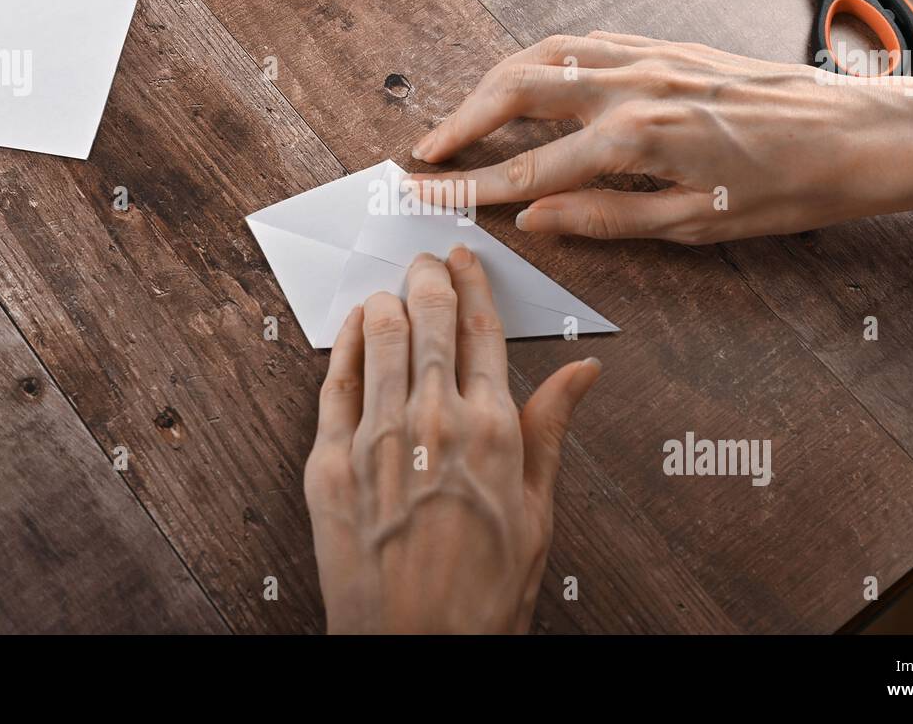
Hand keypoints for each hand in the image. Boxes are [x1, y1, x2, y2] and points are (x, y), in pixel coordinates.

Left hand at [305, 246, 600, 633]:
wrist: (415, 652)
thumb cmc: (483, 594)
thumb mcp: (537, 513)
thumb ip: (551, 430)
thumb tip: (584, 370)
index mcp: (492, 430)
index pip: (481, 330)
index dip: (473, 284)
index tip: (466, 259)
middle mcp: (433, 421)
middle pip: (430, 321)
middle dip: (428, 279)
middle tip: (426, 261)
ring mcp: (375, 439)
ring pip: (381, 339)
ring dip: (388, 302)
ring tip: (392, 289)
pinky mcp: (328, 462)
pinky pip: (335, 383)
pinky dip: (346, 344)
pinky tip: (353, 328)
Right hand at [409, 32, 912, 242]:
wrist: (865, 132)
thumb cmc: (795, 187)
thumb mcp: (698, 225)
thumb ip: (608, 218)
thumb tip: (539, 218)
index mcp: (639, 139)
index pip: (530, 166)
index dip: (472, 185)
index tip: (430, 194)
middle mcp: (635, 85)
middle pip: (518, 90)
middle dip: (463, 121)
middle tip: (429, 155)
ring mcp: (651, 56)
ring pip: (545, 55)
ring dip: (493, 83)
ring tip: (465, 118)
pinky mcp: (669, 45)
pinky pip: (585, 43)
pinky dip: (542, 60)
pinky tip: (531, 80)